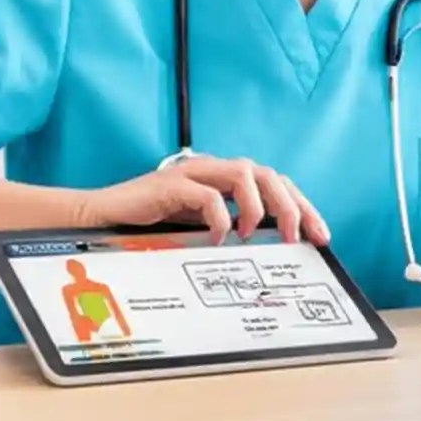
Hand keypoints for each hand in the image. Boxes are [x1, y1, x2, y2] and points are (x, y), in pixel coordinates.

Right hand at [80, 156, 330, 244]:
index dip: (302, 207)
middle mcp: (213, 170)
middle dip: (291, 205)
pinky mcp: (171, 184)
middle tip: (299, 237)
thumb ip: (232, 229)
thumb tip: (273, 250)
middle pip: (267, 174)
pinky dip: (219, 216)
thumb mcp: (201, 229)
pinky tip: (220, 237)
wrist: (101, 218)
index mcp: (224, 180)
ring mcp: (193, 174)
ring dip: (259, 206)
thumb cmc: (151, 225)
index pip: (275, 184)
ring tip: (258, 234)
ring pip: (244, 174)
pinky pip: (206, 193)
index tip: (319, 236)